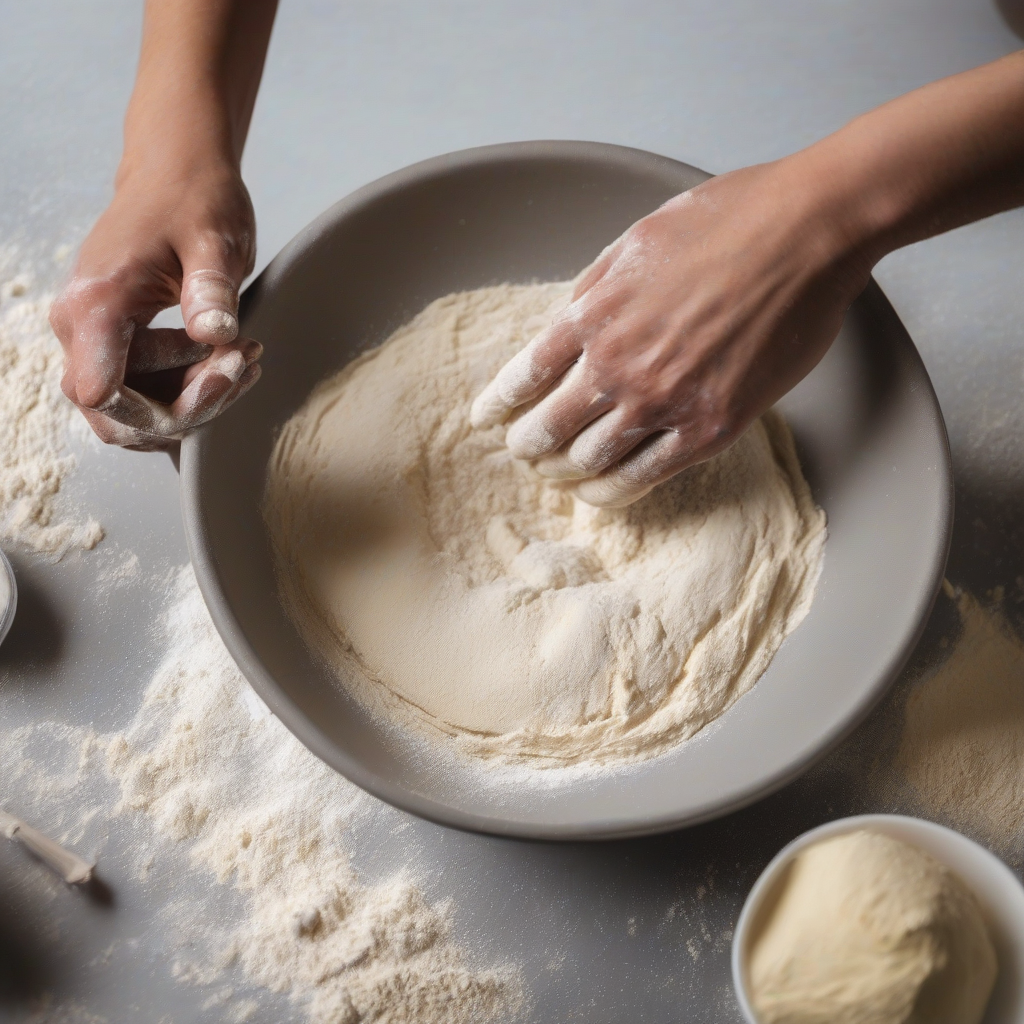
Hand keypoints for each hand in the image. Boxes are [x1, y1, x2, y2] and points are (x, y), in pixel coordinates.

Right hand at [49, 161, 261, 450]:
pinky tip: (230, 361)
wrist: (176, 175)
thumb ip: (211, 288)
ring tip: (245, 357)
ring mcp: (90, 338)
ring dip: (192, 402)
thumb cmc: (194, 200)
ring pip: (131, 412)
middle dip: (186, 409)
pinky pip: (140, 394)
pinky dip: (187, 391)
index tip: (224, 372)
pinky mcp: (110, 343)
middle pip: (117, 415)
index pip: (102, 395)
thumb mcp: (215, 239)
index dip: (164, 408)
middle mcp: (78, 326)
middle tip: (243, 365)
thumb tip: (215, 333)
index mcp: (96, 302)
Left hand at [471, 160, 871, 505]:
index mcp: (594, 315)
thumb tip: (566, 323)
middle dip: (526, 446)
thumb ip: (595, 288)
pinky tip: (599, 495)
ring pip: (590, 459)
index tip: (483, 419)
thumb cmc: (729, 220)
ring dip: (563, 473)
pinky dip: (612, 492)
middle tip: (521, 452)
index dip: (497, 404)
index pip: (523, 375)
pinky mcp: (710, 427)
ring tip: (556, 476)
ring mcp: (664, 401)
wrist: (808, 231)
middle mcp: (619, 365)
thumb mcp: (637, 240)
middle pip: (548, 427)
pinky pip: (645, 477)